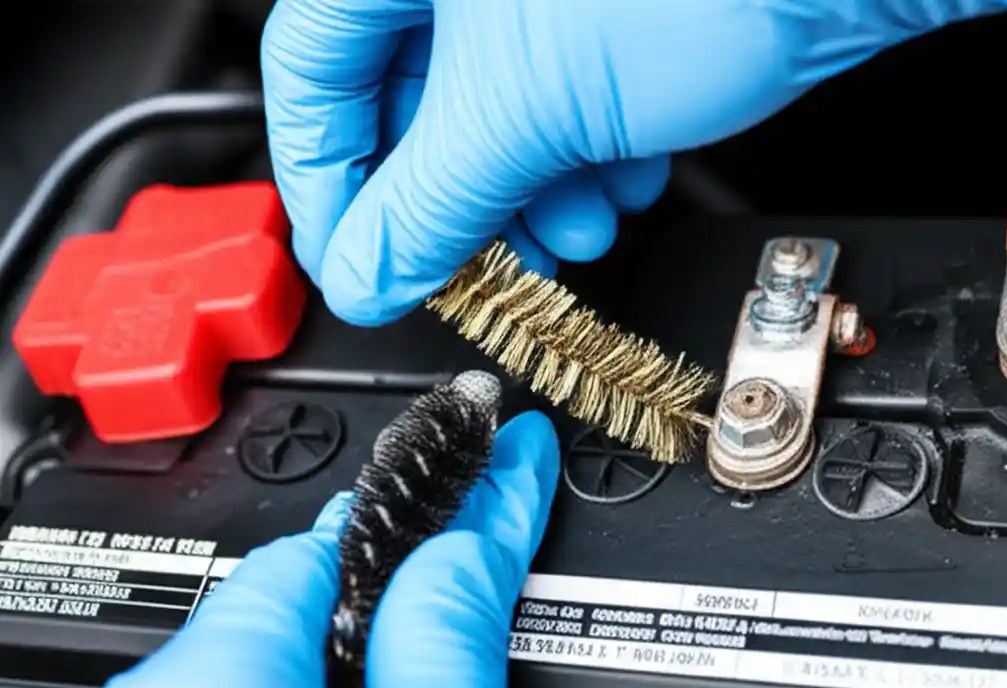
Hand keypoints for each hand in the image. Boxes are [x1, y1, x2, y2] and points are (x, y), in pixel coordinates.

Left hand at [100, 411, 559, 687]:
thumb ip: (448, 631)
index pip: (344, 536)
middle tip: (500, 499)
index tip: (511, 458)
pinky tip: (399, 678)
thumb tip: (477, 524)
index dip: (446, 499)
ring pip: (294, 642)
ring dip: (383, 614)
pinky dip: (340, 676)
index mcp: (212, 685)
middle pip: (312, 581)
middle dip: (411, 546)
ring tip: (469, 593)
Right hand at [262, 0, 1006, 325]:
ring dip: (528, 192)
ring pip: (491, 113)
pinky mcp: (607, 22)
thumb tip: (370, 272)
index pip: (310, 74)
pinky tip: (623, 178)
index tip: (359, 262)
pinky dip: (581, 159)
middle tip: (481, 260)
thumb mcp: (523, 114)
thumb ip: (427, 205)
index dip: (327, 182)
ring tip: (578, 225)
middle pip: (408, 102)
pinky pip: (559, 103)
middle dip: (456, 199)